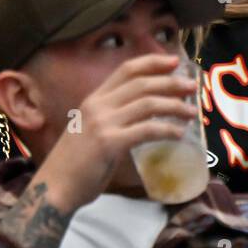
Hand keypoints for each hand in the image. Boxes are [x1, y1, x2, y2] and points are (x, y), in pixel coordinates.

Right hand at [35, 53, 197, 211]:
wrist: (55, 186)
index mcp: (92, 100)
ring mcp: (102, 123)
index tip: (174, 61)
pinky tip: (179, 135)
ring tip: (192, 113)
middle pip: (141, 84)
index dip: (152, 62)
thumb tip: (143, 118)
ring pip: (148, 104)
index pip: (125, 70)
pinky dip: (167, 130)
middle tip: (192, 87)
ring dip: (175, 106)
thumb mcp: (90, 131)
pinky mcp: (109, 143)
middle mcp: (96, 106)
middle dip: (171, 82)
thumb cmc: (74, 163)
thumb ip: (111, 120)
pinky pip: (147, 130)